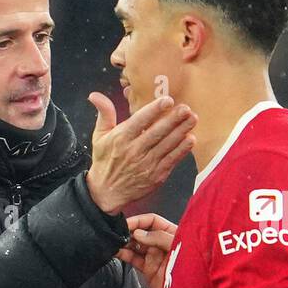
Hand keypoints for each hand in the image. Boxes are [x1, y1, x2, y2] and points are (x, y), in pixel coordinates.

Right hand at [86, 92, 196, 213]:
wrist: (107, 192)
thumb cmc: (105, 161)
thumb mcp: (99, 136)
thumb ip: (104, 114)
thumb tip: (95, 95)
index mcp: (121, 138)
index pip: (139, 121)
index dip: (154, 110)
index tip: (168, 100)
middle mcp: (134, 151)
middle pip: (156, 132)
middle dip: (173, 120)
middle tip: (186, 108)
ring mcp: (147, 164)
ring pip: (167, 145)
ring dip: (181, 131)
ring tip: (193, 119)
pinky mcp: (156, 175)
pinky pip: (171, 160)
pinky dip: (182, 150)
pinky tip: (191, 139)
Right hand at [115, 212, 177, 287]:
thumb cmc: (192, 270)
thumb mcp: (178, 247)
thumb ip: (158, 237)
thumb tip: (139, 233)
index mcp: (173, 234)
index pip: (153, 221)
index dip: (139, 221)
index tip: (128, 223)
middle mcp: (162, 243)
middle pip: (142, 232)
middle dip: (130, 231)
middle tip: (119, 232)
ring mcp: (154, 256)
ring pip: (135, 244)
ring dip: (124, 242)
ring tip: (115, 241)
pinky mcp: (148, 269)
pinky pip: (133, 258)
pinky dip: (123, 254)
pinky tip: (117, 251)